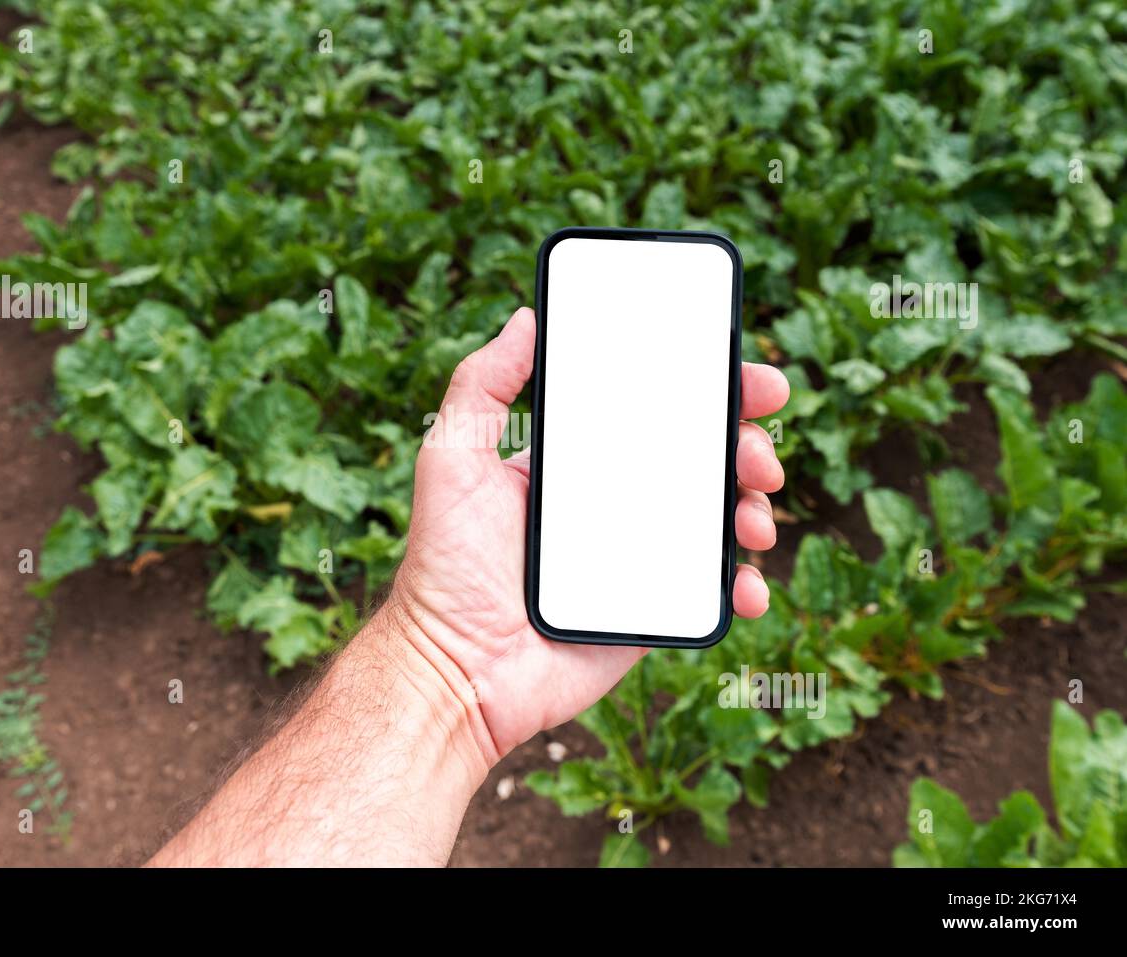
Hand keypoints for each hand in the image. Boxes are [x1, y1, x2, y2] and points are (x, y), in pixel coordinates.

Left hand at [387, 306, 789, 768]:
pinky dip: (741, 584)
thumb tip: (526, 318)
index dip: (706, 389)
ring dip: (754, 507)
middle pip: (700, 460)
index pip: (652, 411)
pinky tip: (746, 585)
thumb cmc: (444, 565)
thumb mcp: (451, 459)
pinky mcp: (650, 610)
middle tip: (756, 453)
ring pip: (717, 520)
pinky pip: (710, 592)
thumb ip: (481, 386)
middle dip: (746, 446)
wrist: (455, 670)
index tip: (747, 378)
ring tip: (752, 518)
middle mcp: (614, 504)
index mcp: (577, 462)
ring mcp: (637, 558)